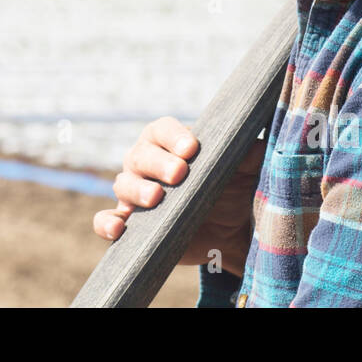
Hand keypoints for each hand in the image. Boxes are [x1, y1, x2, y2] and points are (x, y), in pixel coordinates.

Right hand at [92, 116, 264, 275]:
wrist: (228, 231)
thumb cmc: (232, 188)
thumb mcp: (246, 171)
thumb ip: (250, 154)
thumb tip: (256, 146)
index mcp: (169, 143)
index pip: (162, 129)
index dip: (173, 136)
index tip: (191, 149)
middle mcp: (146, 164)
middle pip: (141, 154)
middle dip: (158, 163)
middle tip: (179, 174)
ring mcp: (134, 193)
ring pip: (123, 183)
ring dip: (137, 189)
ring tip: (156, 198)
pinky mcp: (130, 224)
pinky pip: (105, 220)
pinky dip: (106, 222)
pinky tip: (118, 228)